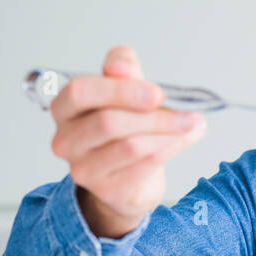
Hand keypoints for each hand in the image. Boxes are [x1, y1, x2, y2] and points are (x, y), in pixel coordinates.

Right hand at [50, 45, 206, 236]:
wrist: (127, 179)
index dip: (120, 91)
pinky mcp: (107, 189)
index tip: (157, 93)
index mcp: (64, 108)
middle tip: (187, 111)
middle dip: (153, 115)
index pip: (81, 92)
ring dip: (168, 133)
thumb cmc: (122, 127)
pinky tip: (186, 138)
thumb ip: (122, 70)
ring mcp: (83, 168)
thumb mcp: (123, 90)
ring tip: (192, 123)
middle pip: (108, 122)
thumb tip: (121, 66)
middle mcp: (65, 140)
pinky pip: (144, 165)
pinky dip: (170, 149)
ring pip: (130, 146)